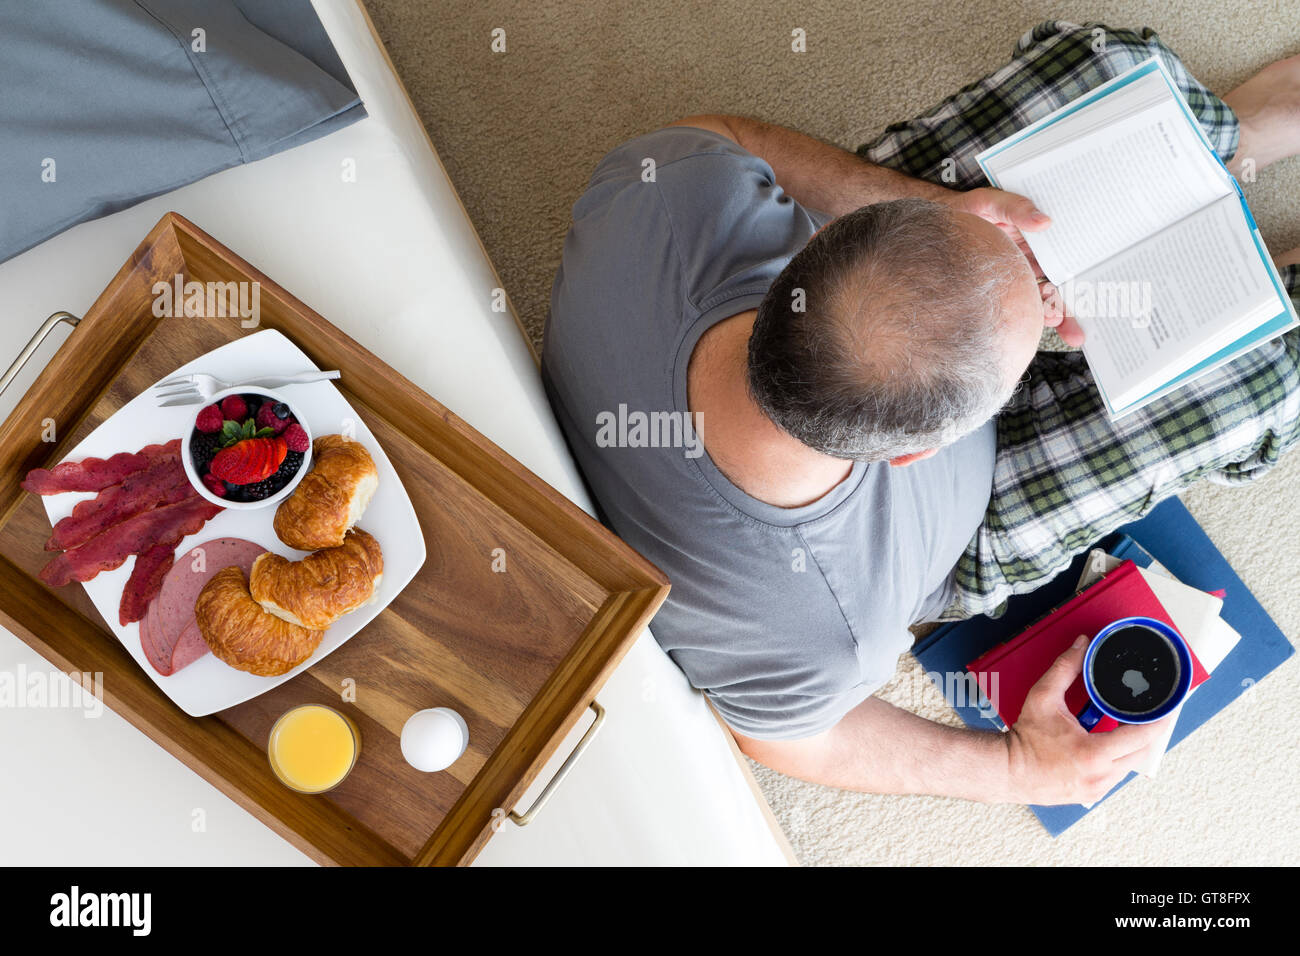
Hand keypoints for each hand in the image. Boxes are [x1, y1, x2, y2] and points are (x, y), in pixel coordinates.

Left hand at [943, 187, 1084, 346]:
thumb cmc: (966, 213)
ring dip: (1053, 317)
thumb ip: (1015, 208)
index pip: (1063, 257)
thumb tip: (1044, 222)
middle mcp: (1030, 260)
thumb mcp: (990, 202)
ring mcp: (1016, 277)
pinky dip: (1030, 317)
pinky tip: (1038, 324)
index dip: (1077, 274)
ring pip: (1040, 301)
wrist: (938, 226)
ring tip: (1060, 326)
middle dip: (1068, 309)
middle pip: (1056, 285)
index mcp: (1035, 239)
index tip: (1088, 289)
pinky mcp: (1002, 289)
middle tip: (1078, 333)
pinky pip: (1019, 306)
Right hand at [1003, 635, 1171, 804]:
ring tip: (1115, 731)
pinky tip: (1101, 748)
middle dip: (1143, 735)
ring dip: (1128, 749)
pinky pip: (1114, 777)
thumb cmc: (1024, 739)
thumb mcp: (1043, 697)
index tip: (1166, 712)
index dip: (1157, 722)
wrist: (1007, 769)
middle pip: (1141, 754)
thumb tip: (1081, 647)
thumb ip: (1065, 669)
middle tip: (1141, 718)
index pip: (1141, 737)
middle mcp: (1100, 775)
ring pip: (1129, 767)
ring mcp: (1097, 789)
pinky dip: (1114, 762)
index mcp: (1093, 753)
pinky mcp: (1091, 795)